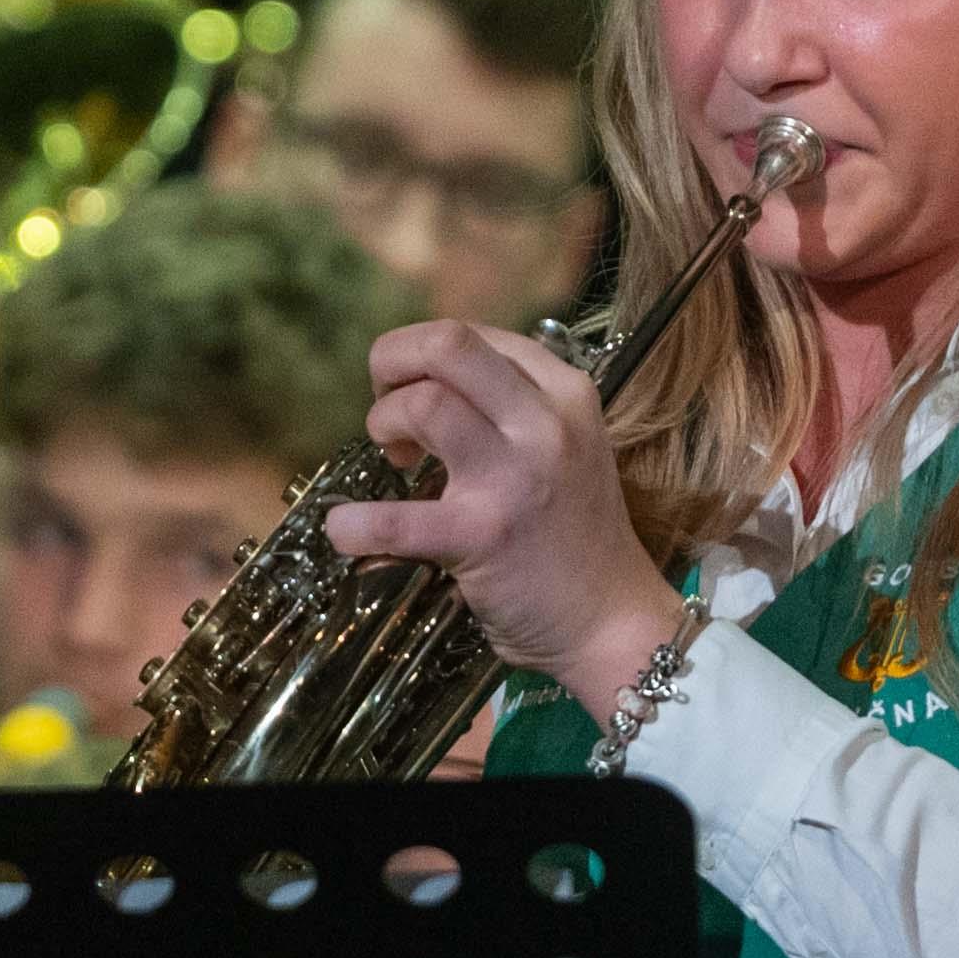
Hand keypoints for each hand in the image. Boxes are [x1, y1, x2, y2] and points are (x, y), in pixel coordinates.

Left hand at [316, 319, 673, 714]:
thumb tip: (425, 382)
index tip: (415, 391)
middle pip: (448, 344)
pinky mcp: (482, 536)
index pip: (475, 336)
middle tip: (385, 406)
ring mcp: (515, 477)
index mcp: (566, 393)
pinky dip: (353, 523)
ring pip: (422, 404)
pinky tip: (347, 530)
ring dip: (382, 424)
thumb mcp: (566, 446)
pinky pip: (392, 518)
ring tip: (393, 461)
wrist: (610, 622)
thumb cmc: (576, 535)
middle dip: (392, 361)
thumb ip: (511, 407)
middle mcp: (545, 423)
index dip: (425, 355)